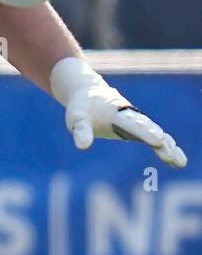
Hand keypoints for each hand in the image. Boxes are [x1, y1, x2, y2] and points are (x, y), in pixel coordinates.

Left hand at [52, 57, 187, 167]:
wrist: (88, 93)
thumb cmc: (81, 107)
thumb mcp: (75, 117)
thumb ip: (80, 130)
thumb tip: (83, 146)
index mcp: (115, 111)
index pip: (131, 122)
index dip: (144, 130)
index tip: (158, 139)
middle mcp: (130, 115)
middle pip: (147, 127)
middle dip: (158, 139)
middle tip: (168, 151)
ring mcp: (136, 121)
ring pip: (155, 132)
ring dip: (167, 146)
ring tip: (179, 161)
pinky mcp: (138, 128)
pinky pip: (156, 137)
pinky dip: (166, 147)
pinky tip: (177, 161)